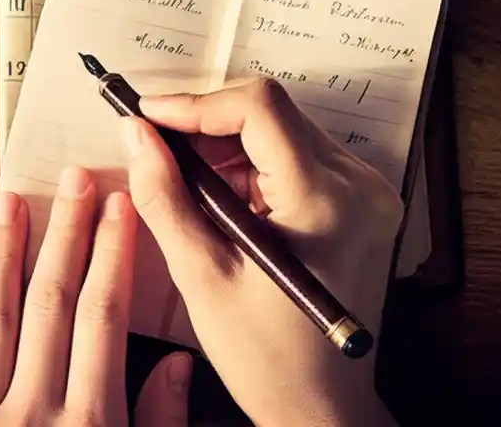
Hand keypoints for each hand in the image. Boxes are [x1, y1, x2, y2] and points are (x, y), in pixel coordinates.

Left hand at [0, 168, 191, 425]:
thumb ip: (160, 423)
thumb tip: (179, 363)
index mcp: (91, 424)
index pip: (102, 316)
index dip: (112, 255)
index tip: (119, 204)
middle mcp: (34, 414)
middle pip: (51, 304)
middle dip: (66, 236)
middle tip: (74, 180)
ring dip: (1, 257)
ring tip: (8, 200)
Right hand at [122, 78, 402, 426]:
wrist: (323, 404)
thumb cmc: (267, 357)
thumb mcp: (201, 275)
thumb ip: (165, 196)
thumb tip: (134, 135)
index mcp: (325, 201)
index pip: (259, 108)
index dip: (195, 103)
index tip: (147, 115)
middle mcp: (358, 185)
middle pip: (270, 113)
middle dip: (205, 125)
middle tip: (155, 149)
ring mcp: (365, 192)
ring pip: (280, 130)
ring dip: (226, 146)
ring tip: (188, 188)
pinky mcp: (360, 202)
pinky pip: (295, 156)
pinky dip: (251, 166)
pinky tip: (222, 202)